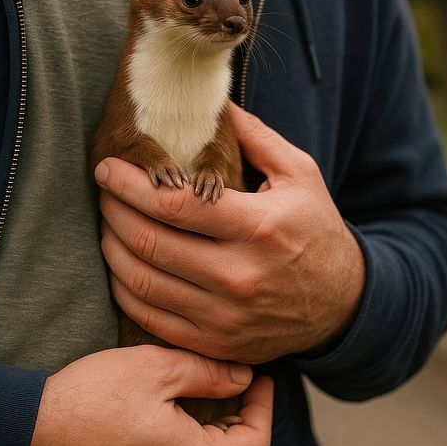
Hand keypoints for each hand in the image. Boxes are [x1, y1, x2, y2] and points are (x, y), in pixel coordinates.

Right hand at [30, 346, 272, 445]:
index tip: (259, 375)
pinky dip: (195, 430)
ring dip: (220, 423)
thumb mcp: (158, 370)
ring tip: (217, 383)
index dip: (263, 406)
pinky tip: (188, 400)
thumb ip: (208, 373)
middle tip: (241, 376)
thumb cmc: (95, 399)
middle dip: (243, 414)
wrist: (39, 424)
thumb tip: (243, 376)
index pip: (254, 443)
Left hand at [96, 102, 365, 363]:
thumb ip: (255, 137)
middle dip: (113, 210)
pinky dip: (124, 289)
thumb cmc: (316, 229)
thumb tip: (213, 102)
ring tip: (107, 221)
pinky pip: (151, 318)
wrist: (344, 304)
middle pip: (150, 242)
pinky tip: (121, 264)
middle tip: (103, 189)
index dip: (130, 184)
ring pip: (142, 281)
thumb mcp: (300, 174)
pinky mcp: (215, 344)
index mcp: (259, 227)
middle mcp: (240, 276)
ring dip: (111, 247)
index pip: (174, 204)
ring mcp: (225, 316)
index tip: (108, 166)